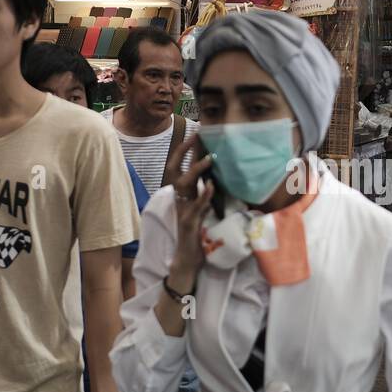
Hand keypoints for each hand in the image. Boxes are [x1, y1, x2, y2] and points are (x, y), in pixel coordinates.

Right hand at [166, 136, 213, 287]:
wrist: (189, 259)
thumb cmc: (197, 233)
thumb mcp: (201, 209)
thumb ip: (205, 193)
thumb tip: (216, 176)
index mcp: (181, 194)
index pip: (178, 166)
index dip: (184, 149)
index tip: (195, 133)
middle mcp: (179, 199)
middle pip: (175, 169)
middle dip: (184, 151)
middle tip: (197, 136)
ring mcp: (182, 210)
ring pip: (184, 185)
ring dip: (197, 170)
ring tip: (210, 158)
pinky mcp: (188, 223)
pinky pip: (195, 207)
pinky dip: (204, 195)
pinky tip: (212, 186)